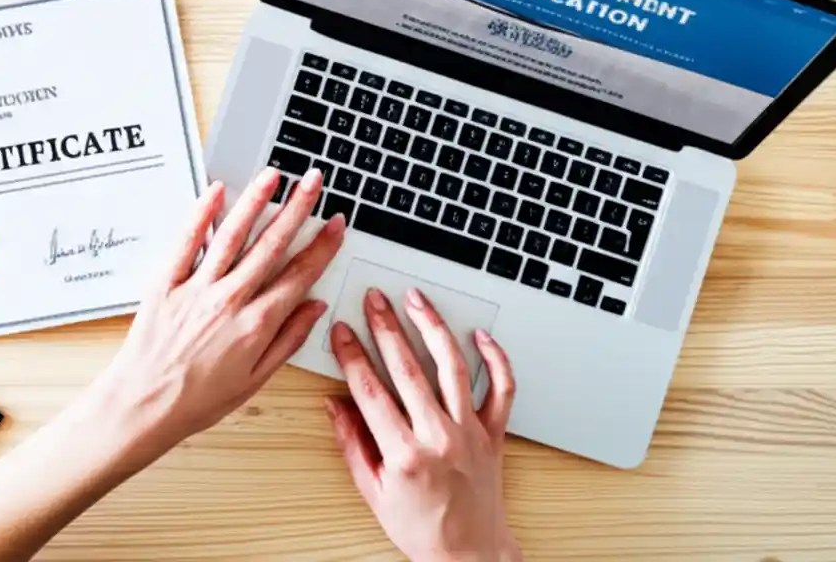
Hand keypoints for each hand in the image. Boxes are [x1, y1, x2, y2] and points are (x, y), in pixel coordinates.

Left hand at [94, 166, 344, 456]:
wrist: (143, 405)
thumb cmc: (197, 400)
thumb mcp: (255, 379)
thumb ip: (289, 339)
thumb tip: (315, 307)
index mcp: (257, 324)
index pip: (299, 273)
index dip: (322, 245)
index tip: (335, 223)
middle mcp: (230, 299)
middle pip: (272, 244)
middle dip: (298, 208)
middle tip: (314, 181)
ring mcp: (197, 288)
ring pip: (233, 235)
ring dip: (256, 201)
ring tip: (274, 175)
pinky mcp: (166, 283)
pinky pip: (187, 242)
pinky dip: (202, 214)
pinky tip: (216, 190)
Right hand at [326, 288, 519, 561]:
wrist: (469, 555)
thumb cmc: (421, 529)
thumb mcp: (372, 492)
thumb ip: (352, 444)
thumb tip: (334, 404)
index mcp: (403, 454)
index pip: (370, 389)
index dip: (352, 354)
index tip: (341, 331)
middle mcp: (438, 437)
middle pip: (407, 368)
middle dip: (385, 327)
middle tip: (373, 299)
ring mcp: (469, 432)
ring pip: (451, 366)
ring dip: (431, 327)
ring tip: (416, 300)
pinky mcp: (493, 434)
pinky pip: (501, 389)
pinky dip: (495, 359)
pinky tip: (480, 335)